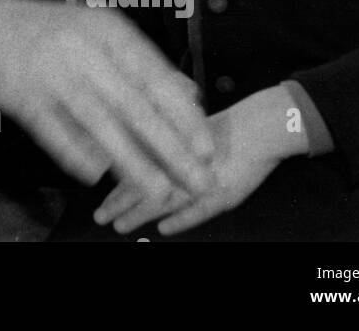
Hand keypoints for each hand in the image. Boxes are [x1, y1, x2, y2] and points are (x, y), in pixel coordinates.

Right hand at [0, 0, 214, 201]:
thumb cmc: (50, 32)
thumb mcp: (98, 34)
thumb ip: (142, 62)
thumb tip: (189, 93)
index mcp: (107, 30)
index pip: (156, 77)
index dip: (184, 116)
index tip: (207, 148)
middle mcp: (82, 49)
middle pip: (134, 106)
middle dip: (171, 148)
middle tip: (199, 180)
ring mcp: (52, 72)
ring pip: (100, 124)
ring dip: (133, 162)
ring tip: (160, 191)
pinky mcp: (23, 95)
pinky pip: (56, 131)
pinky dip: (77, 154)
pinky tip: (98, 175)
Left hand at [94, 84, 303, 235]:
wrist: (258, 129)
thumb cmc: (223, 131)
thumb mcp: (185, 134)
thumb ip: (162, 149)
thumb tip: (133, 157)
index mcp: (169, 149)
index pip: (136, 172)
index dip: (116, 190)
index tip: (101, 203)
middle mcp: (180, 165)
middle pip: (142, 188)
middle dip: (118, 205)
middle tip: (100, 218)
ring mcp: (198, 182)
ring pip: (161, 200)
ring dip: (138, 214)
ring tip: (120, 226)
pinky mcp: (220, 194)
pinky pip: (196, 210)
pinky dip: (179, 220)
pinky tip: (164, 229)